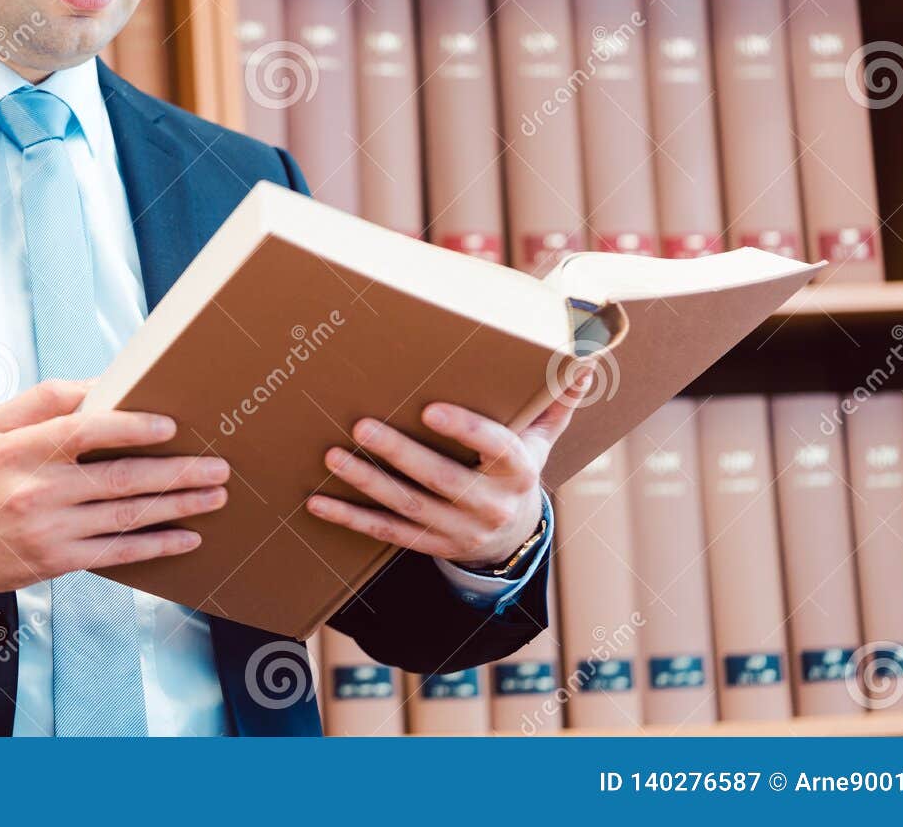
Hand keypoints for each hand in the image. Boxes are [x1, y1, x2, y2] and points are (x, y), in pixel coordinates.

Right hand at [0, 378, 230, 605]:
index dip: (130, 427)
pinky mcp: (55, 562)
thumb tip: (103, 385)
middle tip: (218, 466)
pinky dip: (155, 545)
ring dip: (178, 507)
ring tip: (215, 496)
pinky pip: (116, 553)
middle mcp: (35, 490)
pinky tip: (185, 537)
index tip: (170, 426)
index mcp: (19, 448)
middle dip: (176, 473)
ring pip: (126, 517)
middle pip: (119, 478)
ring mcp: (48, 530)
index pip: (83, 431)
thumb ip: (45, 400)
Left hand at [305, 363, 595, 568]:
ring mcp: (458, 529)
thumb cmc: (517, 469)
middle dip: (400, 454)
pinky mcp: (430, 544)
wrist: (512, 536)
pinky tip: (318, 501)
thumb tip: (583, 359)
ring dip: (367, 483)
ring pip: (409, 507)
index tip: (431, 409)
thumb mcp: (542, 438)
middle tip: (361, 425)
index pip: (497, 449)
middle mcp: (489, 504)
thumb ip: (555, 401)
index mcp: (518, 471)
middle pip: (442, 480)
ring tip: (334, 456)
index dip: (465, 431)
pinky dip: (351, 518)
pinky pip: (387, 533)